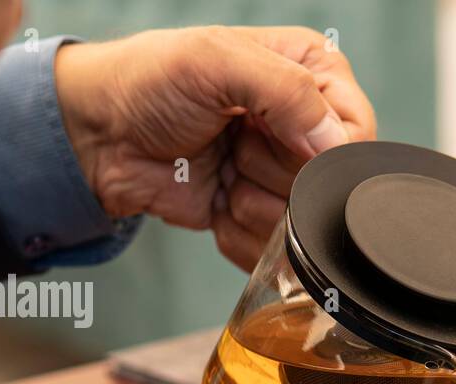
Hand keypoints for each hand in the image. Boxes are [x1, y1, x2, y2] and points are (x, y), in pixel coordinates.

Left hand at [54, 26, 376, 269]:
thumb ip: (285, 92)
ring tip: (220, 167)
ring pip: (300, 224)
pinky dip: (236, 232)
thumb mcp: (216, 61)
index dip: (319, 148)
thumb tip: (333, 143)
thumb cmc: (148, 82)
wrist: (98, 136)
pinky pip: (272, 250)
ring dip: (250, 202)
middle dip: (272, 171)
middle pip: (328, 186)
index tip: (267, 132)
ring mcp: (283, 176)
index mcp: (313, 74)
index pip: (357, 133)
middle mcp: (306, 127)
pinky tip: (214, 198)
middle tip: (232, 142)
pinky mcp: (261, 217)